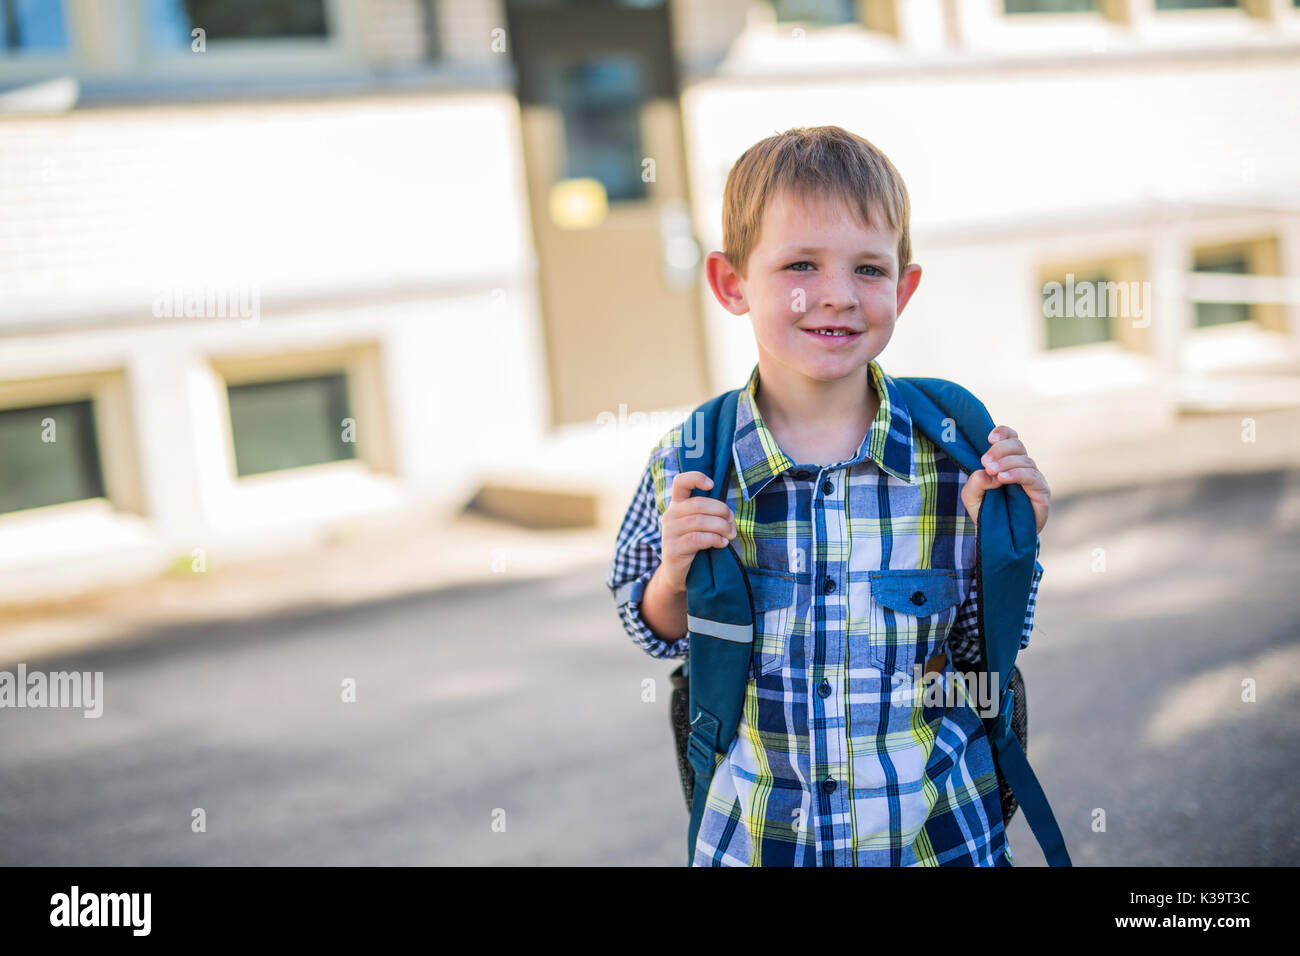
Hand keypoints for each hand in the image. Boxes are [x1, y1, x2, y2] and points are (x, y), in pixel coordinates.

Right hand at [657, 471, 736, 590]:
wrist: (678, 574)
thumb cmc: (694, 546)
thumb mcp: (700, 526)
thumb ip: (710, 515)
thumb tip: (730, 515)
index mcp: (677, 505)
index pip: (680, 482)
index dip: (696, 478)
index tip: (711, 484)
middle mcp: (670, 515)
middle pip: (698, 504)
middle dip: (721, 511)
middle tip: (732, 523)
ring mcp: (669, 532)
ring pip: (699, 521)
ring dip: (721, 526)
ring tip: (730, 535)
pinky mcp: (673, 549)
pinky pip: (698, 539)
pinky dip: (714, 539)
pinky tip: (722, 543)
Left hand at [960, 425, 1049, 533]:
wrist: (1001, 537)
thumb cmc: (986, 512)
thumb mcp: (971, 497)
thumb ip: (974, 482)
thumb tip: (987, 473)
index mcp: (1007, 461)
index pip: (1011, 438)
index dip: (1003, 433)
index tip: (990, 438)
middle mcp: (1022, 466)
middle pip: (1017, 445)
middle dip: (1000, 450)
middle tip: (986, 463)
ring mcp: (1033, 478)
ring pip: (1024, 459)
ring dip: (1006, 463)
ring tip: (992, 472)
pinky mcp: (1041, 491)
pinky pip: (1031, 476)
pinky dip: (1016, 474)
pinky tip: (1003, 479)